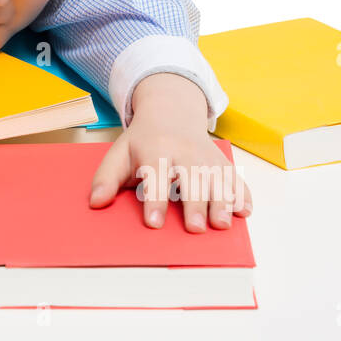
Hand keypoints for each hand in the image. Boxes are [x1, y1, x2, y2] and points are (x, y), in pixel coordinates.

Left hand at [87, 72, 251, 230]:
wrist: (172, 111)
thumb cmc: (143, 141)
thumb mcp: (119, 153)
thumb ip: (106, 178)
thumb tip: (95, 202)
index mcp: (156, 149)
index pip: (155, 175)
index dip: (154, 200)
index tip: (154, 223)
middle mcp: (185, 151)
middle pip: (192, 178)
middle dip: (193, 204)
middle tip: (194, 229)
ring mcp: (207, 156)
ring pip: (218, 179)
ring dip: (222, 202)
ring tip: (221, 225)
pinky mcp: (223, 161)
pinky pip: (236, 177)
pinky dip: (242, 193)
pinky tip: (244, 210)